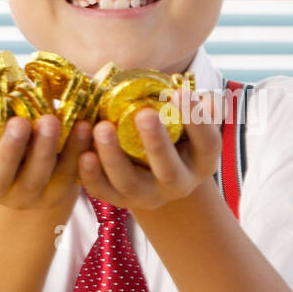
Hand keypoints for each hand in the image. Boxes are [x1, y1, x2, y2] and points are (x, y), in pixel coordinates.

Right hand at [0, 88, 91, 209]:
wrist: (29, 168)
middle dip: (8, 150)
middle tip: (20, 121)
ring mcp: (25, 195)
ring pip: (35, 178)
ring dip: (45, 150)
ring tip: (51, 120)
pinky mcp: (55, 194)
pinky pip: (68, 175)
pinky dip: (76, 151)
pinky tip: (83, 126)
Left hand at [78, 88, 222, 211]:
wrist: (153, 169)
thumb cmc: (175, 133)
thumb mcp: (191, 120)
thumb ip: (198, 108)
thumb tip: (201, 96)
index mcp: (202, 162)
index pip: (208, 144)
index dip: (198, 121)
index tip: (181, 92)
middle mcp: (177, 184)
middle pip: (169, 170)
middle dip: (156, 143)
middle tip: (144, 113)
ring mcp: (147, 195)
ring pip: (129, 183)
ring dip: (113, 157)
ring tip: (102, 127)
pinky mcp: (119, 199)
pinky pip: (103, 191)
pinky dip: (91, 174)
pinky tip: (84, 153)